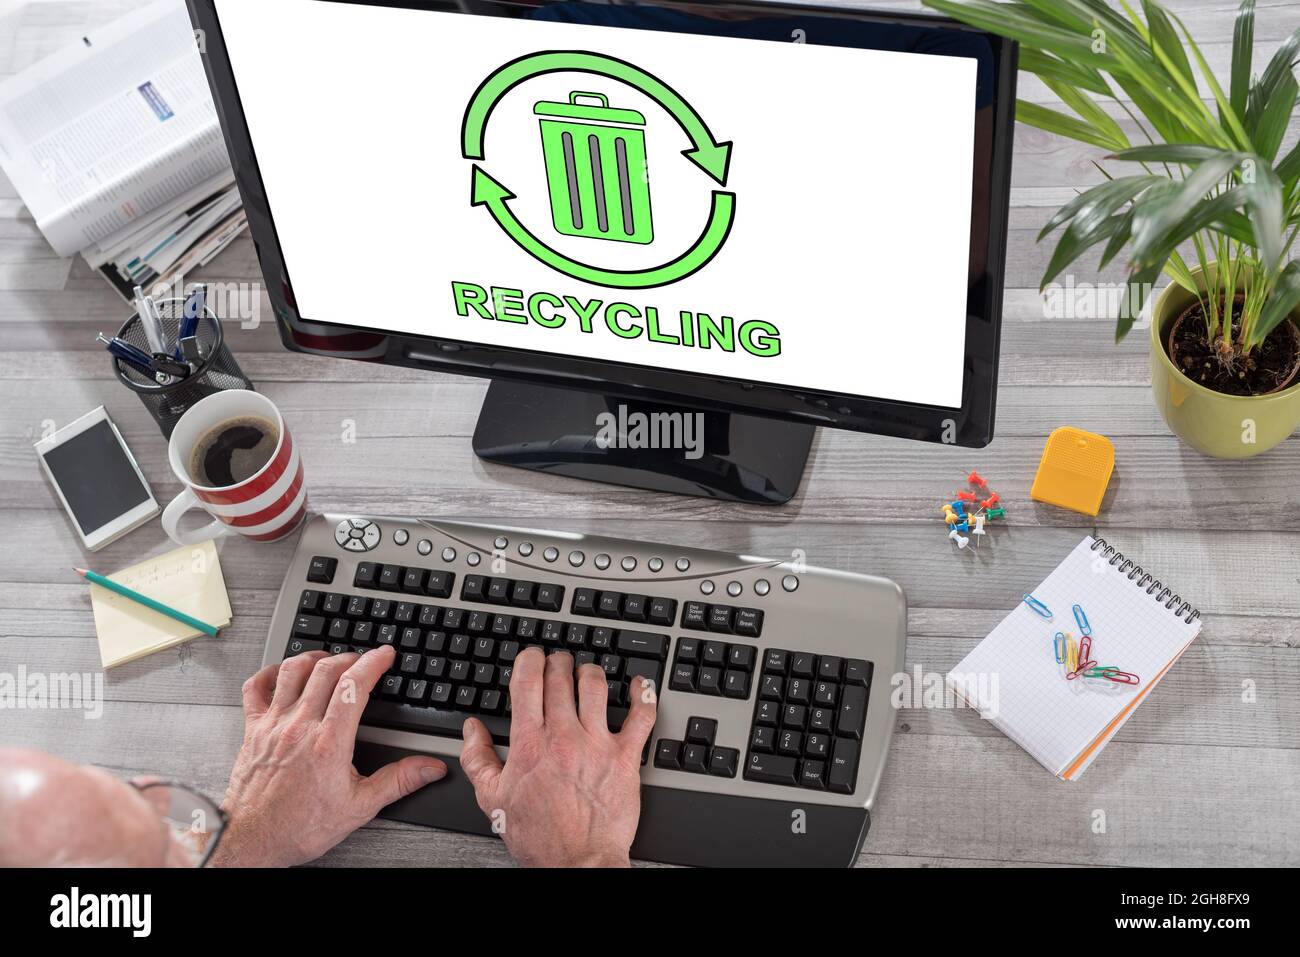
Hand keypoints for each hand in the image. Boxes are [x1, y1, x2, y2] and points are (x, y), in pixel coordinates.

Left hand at [212, 646, 446, 866]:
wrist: (253, 840)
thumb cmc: (299, 826)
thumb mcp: (359, 807)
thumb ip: (398, 781)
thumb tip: (429, 768)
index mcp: (328, 743)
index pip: (354, 686)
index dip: (373, 663)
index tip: (385, 655)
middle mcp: (299, 727)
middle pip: (325, 671)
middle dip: (349, 657)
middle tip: (362, 660)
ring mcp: (273, 725)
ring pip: (291, 671)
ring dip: (313, 658)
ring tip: (328, 660)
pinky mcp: (252, 730)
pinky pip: (255, 687)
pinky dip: (268, 672)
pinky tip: (280, 673)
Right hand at [459, 647, 656, 866]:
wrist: (577, 864)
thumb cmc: (540, 837)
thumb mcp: (493, 800)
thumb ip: (477, 759)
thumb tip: (472, 730)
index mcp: (531, 744)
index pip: (529, 681)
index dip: (530, 659)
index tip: (532, 657)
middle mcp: (565, 737)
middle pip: (562, 677)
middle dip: (558, 662)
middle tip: (558, 663)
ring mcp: (598, 745)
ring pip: (596, 686)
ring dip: (590, 671)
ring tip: (587, 673)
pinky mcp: (627, 758)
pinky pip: (642, 716)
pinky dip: (643, 694)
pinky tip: (639, 684)